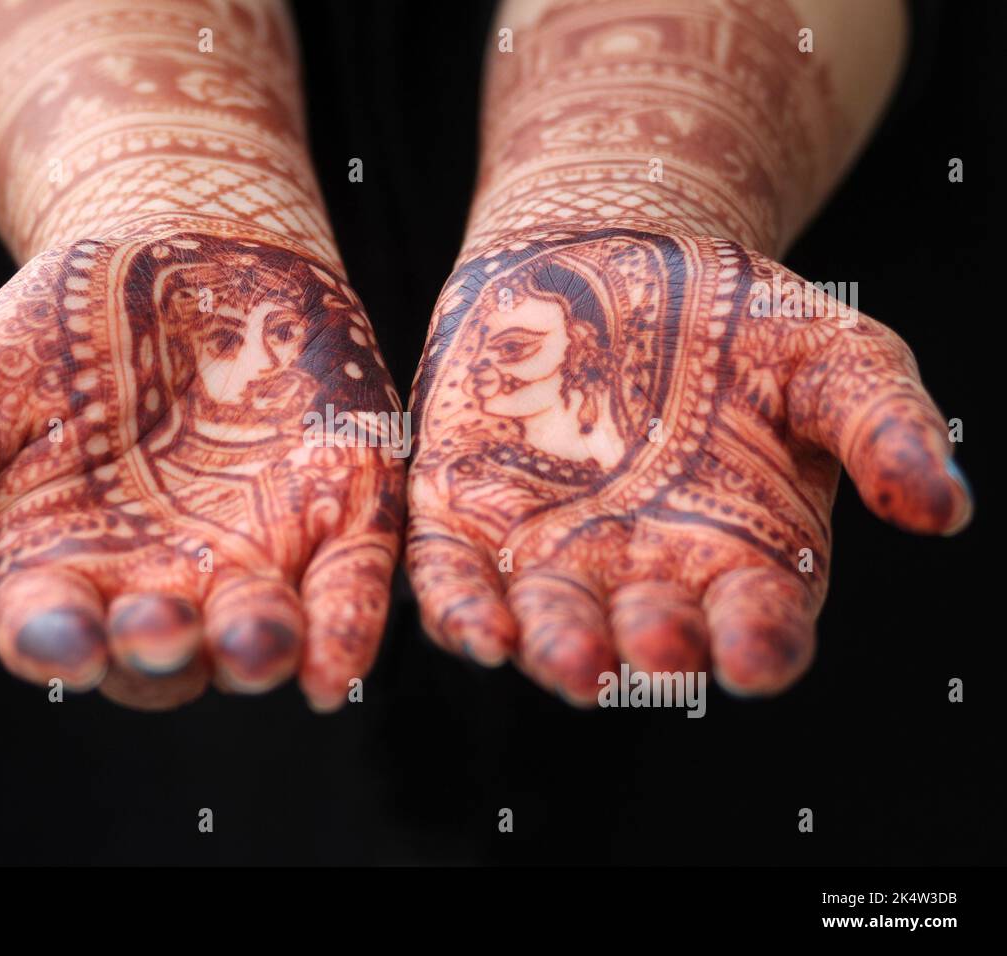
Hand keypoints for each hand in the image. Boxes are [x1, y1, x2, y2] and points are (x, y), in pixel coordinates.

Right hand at [0, 215, 403, 711]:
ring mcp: (251, 560)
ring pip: (256, 636)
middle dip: (164, 649)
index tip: (59, 635)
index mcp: (60, 577)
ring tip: (258, 636)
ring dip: (259, 649)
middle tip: (164, 624)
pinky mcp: (332, 520)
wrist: (175, 248)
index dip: (56, 642)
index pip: (54, 636)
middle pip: (163, 656)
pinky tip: (341, 658)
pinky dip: (347, 629)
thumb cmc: (53, 331)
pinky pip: (346, 592)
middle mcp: (159, 589)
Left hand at [407, 225, 969, 701]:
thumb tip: (944, 508)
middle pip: (649, 640)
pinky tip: (477, 631)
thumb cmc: (737, 322)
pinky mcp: (472, 520)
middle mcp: (646, 577)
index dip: (760, 646)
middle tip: (656, 647)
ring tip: (570, 661)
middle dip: (652, 650)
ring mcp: (553, 555)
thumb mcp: (830, 358)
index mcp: (743, 558)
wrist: (614, 261)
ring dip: (559, 649)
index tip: (759, 654)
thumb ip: (881, 429)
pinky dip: (463, 612)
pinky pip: (459, 581)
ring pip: (553, 624)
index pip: (757, 623)